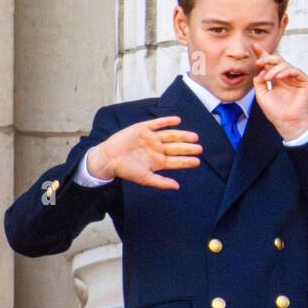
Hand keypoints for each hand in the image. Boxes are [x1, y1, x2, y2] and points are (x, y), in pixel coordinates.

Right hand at [87, 116, 201, 189]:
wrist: (108, 159)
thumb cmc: (126, 170)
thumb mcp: (144, 178)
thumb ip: (160, 182)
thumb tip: (177, 187)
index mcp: (158, 161)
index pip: (176, 161)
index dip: (186, 161)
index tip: (197, 161)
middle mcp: (156, 148)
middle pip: (176, 147)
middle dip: (187, 148)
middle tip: (199, 148)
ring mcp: (150, 138)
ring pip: (170, 135)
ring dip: (182, 135)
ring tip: (194, 136)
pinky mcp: (142, 129)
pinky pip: (157, 123)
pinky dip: (166, 121)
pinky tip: (177, 120)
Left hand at [251, 41, 307, 139]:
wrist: (287, 123)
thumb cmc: (275, 112)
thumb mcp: (261, 95)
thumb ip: (259, 81)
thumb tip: (259, 70)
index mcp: (277, 80)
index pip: (270, 65)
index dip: (263, 55)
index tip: (254, 46)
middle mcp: (287, 77)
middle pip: (278, 61)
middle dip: (268, 58)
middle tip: (259, 61)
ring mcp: (296, 79)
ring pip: (285, 65)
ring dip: (275, 68)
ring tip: (268, 77)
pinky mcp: (305, 81)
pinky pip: (295, 71)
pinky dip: (286, 71)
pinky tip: (279, 76)